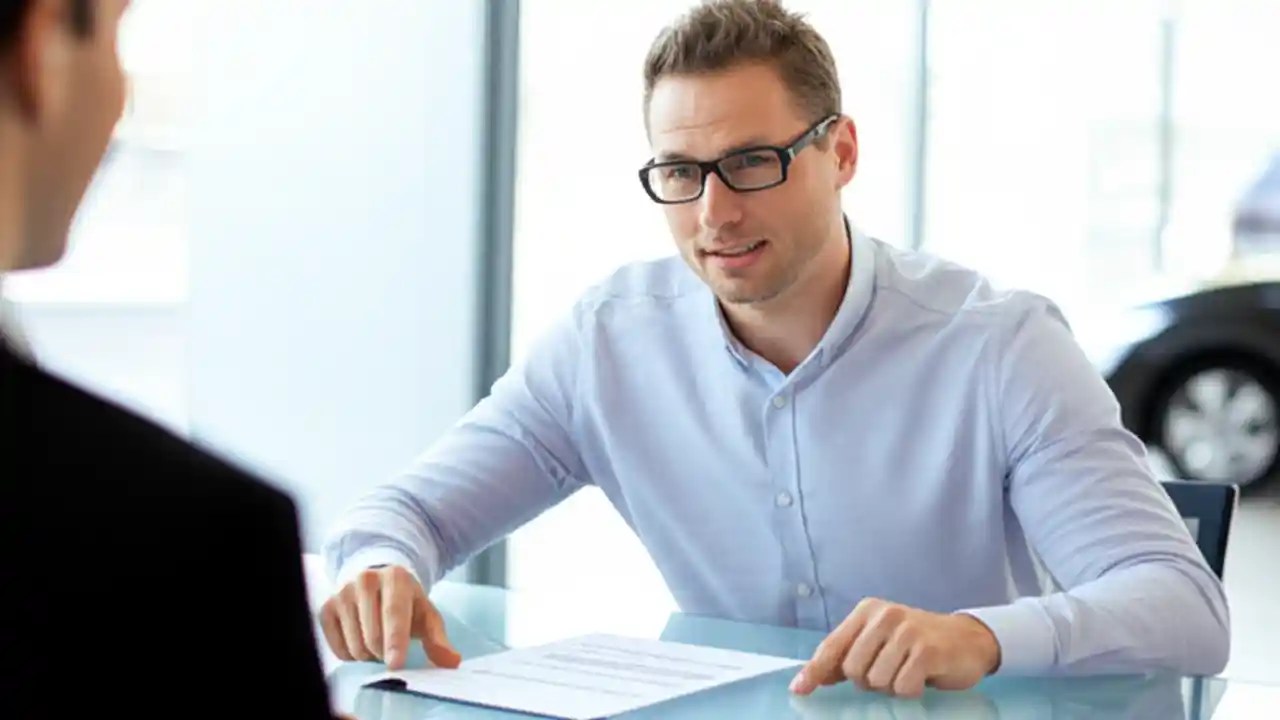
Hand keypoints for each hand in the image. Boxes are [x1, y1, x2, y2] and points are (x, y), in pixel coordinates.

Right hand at [319, 565, 460, 669]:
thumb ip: (438, 639)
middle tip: (392, 649)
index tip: (396, 663)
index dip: (395, 641)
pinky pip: (338, 649)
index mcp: (395, 578)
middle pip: (373, 635)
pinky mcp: (326, 607)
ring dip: (369, 655)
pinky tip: (360, 640)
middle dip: (384, 653)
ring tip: (377, 640)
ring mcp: (342, 592)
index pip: (394, 613)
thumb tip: (452, 662)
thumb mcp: (426, 614)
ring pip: (355, 645)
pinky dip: (351, 655)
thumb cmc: (405, 602)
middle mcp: (365, 579)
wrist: (375, 580)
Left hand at [790, 598, 999, 698]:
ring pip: (877, 681)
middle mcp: (884, 616)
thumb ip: (847, 655)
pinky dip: (911, 691)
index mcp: (867, 611)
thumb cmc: (918, 643)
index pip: (832, 646)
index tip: (799, 689)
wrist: (968, 639)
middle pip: (852, 670)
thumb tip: (810, 678)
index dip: (814, 670)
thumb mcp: (879, 641)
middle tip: (891, 670)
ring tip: (908, 671)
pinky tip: (923, 677)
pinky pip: (903, 687)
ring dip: (891, 687)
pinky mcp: (927, 650)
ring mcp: (907, 631)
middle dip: (867, 681)